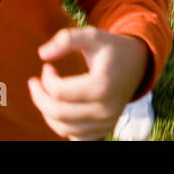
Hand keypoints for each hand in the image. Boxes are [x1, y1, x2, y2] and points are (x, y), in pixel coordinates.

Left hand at [27, 27, 148, 140]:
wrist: (138, 63)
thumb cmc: (111, 48)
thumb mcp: (93, 35)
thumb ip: (67, 39)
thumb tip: (42, 54)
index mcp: (103, 85)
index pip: (59, 92)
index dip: (46, 79)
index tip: (46, 67)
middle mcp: (106, 109)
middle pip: (57, 112)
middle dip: (39, 97)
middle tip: (34, 83)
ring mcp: (107, 122)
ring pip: (63, 128)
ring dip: (47, 111)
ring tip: (47, 94)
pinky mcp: (106, 129)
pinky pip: (75, 137)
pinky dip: (62, 126)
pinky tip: (60, 109)